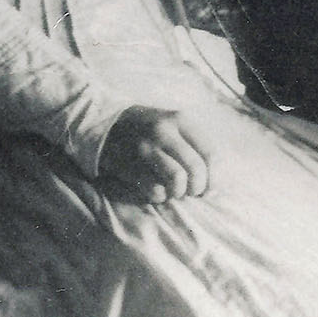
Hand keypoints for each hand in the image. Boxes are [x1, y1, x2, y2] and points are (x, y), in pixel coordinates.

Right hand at [98, 107, 214, 203]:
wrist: (102, 123)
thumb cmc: (145, 128)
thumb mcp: (171, 123)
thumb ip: (193, 142)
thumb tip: (215, 175)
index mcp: (179, 120)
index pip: (210, 154)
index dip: (213, 177)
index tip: (208, 187)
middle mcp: (164, 131)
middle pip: (196, 170)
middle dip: (197, 188)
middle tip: (189, 191)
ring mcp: (145, 148)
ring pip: (177, 181)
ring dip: (178, 192)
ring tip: (172, 191)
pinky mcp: (129, 165)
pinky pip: (155, 191)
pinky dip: (159, 196)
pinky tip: (154, 191)